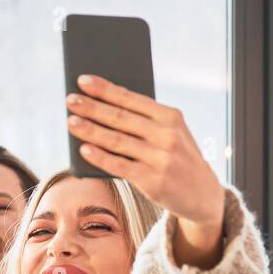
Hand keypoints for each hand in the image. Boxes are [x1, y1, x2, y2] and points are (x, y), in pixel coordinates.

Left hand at [66, 74, 226, 266]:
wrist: (202, 193)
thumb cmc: (176, 158)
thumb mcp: (170, 134)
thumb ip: (144, 122)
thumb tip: (103, 109)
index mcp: (171, 116)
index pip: (131, 99)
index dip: (105, 89)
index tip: (82, 80)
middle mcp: (167, 135)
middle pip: (121, 118)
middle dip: (92, 107)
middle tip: (70, 100)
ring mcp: (160, 158)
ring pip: (117, 141)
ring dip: (91, 130)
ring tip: (71, 122)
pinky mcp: (152, 181)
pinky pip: (120, 166)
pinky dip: (100, 157)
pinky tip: (83, 149)